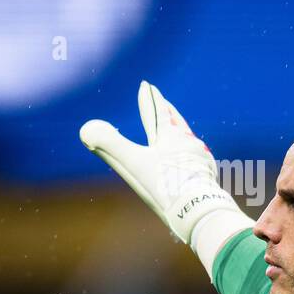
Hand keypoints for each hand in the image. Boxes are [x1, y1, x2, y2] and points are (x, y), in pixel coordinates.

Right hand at [80, 81, 239, 243]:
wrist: (199, 208)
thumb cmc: (164, 186)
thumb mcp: (133, 165)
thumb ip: (110, 145)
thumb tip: (85, 129)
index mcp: (168, 136)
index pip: (157, 111)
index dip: (149, 98)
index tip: (146, 85)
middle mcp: (186, 141)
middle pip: (175, 120)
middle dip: (167, 109)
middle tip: (163, 100)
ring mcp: (199, 156)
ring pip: (188, 137)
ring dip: (181, 129)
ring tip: (178, 127)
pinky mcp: (208, 172)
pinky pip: (199, 156)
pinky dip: (192, 152)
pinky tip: (194, 158)